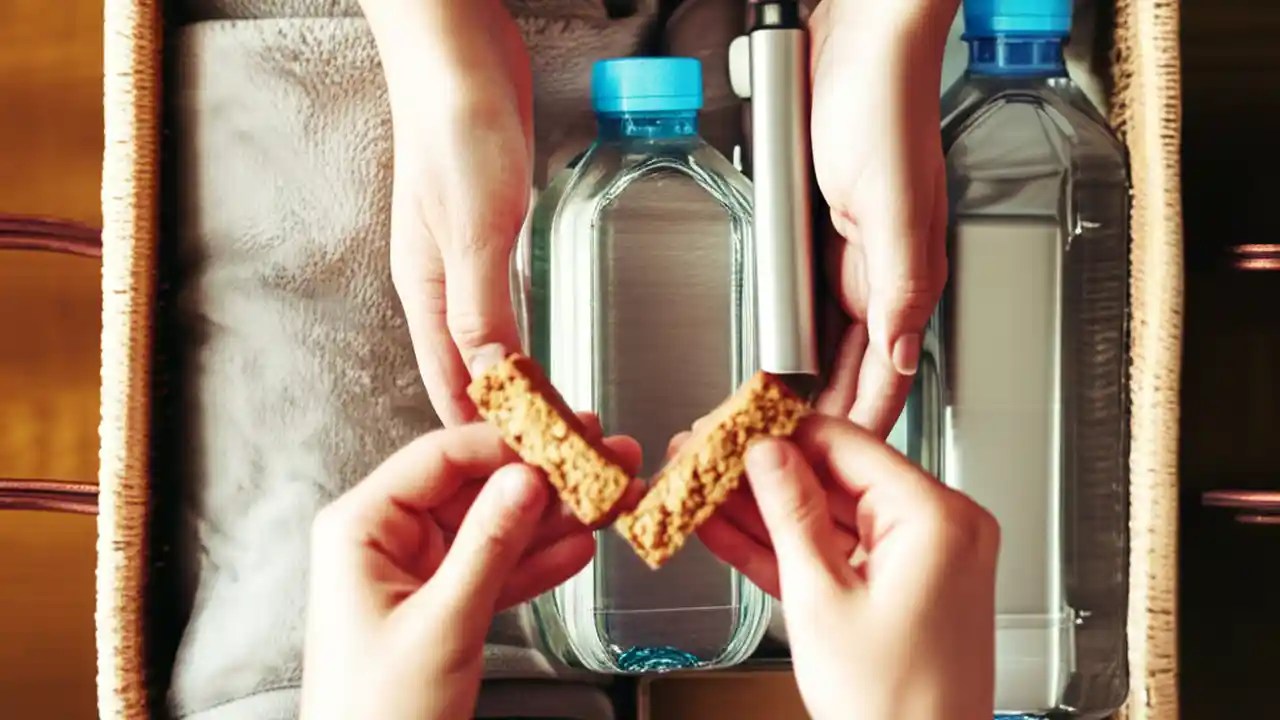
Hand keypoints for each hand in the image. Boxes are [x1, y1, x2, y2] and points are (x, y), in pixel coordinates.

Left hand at [301, 418, 640, 719]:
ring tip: (608, 498)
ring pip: (493, 527)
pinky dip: (536, 561)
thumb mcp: (442, 623)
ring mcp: (416, 570)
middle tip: (600, 459)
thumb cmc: (376, 711)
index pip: (441, 458)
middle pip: (475, 487)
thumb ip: (487, 545)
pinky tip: (579, 546)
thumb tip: (527, 479)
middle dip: (542, 478)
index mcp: (362, 528)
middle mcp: (387, 539)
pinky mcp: (441, 603)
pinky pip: (495, 568)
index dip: (506, 444)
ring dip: (552, 518)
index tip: (562, 437)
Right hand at [362, 0, 533, 424]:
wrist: (457, 54)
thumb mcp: (473, 228)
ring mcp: (462, 263)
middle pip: (468, 374)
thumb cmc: (454, 128)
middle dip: (507, 418)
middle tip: (557, 452)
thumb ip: (480, 307)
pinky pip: (504, 308)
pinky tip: (538, 352)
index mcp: (425, 294)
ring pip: (487, 345)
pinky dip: (522, 340)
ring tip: (554, 418)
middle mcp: (439, 287)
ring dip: (519, 382)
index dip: (485, 433)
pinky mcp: (488, 236)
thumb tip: (491, 377)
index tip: (527, 469)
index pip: (449, 387)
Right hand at [700, 415, 997, 719]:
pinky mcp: (902, 589)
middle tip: (709, 464)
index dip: (780, 433)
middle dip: (764, 475)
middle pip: (836, 477)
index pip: (846, 443)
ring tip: (707, 494)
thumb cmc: (894, 706)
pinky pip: (840, 553)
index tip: (734, 429)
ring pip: (832, 516)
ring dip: (768, 511)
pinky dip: (792, 548)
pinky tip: (735, 534)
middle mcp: (941, 529)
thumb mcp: (822, 598)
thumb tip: (768, 455)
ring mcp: (923, 560)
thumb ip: (791, 514)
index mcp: (936, 518)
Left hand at [808, 0, 955, 435]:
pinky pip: (808, 299)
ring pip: (828, 340)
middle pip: (853, 367)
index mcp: (906, 275)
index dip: (864, 422)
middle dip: (828, 414)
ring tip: (776, 421)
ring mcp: (852, 254)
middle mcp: (882, 272)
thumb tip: (902, 354)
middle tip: (792, 454)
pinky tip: (775, 351)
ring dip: (806, 381)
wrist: (861, 42)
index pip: (888, 372)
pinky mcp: (825, 230)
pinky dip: (792, 334)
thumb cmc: (883, 104)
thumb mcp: (892, 203)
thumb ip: (900, 285)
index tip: (836, 464)